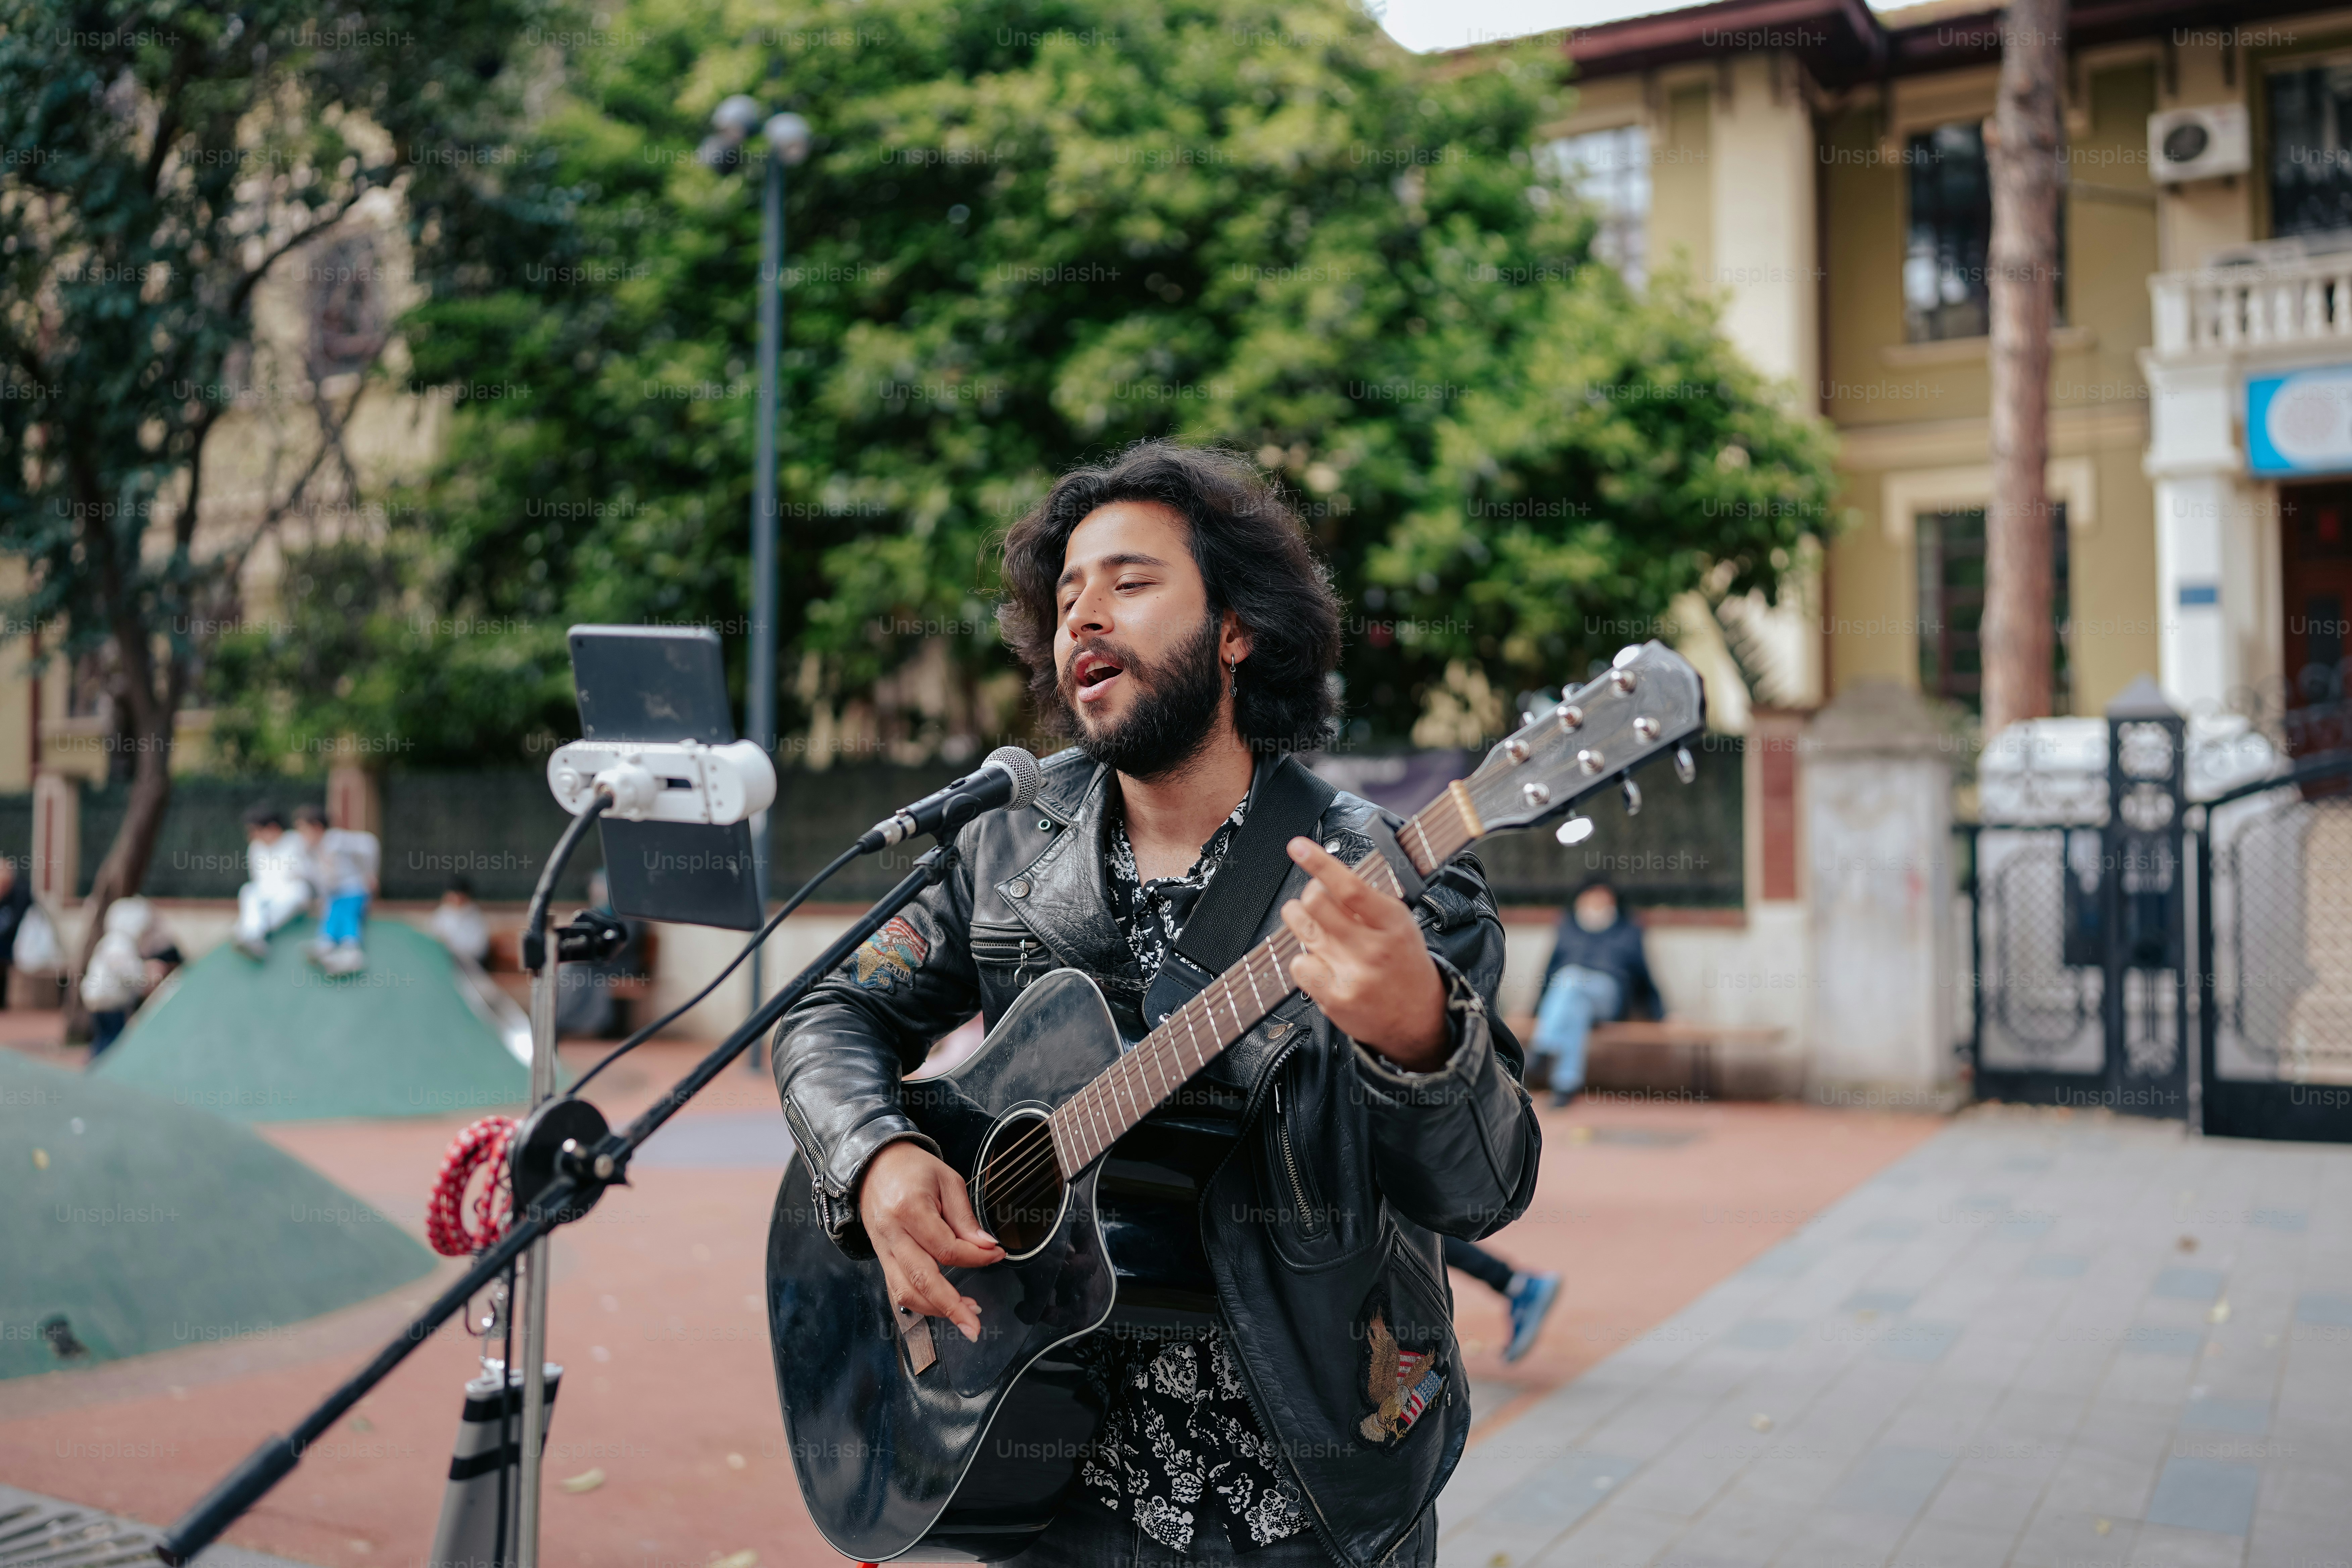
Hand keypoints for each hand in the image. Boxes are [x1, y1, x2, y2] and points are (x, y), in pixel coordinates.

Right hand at [856, 1140, 1003, 1340]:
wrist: (874, 1165)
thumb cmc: (913, 1169)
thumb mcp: (948, 1180)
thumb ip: (965, 1218)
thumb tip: (987, 1247)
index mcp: (909, 1208)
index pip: (946, 1248)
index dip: (976, 1257)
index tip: (997, 1255)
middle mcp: (892, 1234)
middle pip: (921, 1278)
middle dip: (951, 1305)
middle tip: (975, 1324)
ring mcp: (883, 1250)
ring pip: (905, 1292)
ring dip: (936, 1310)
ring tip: (966, 1315)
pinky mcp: (881, 1259)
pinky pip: (897, 1289)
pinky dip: (921, 1304)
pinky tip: (943, 1306)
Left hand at [1281, 837, 1448, 1071]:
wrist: (1419, 1021)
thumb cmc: (1405, 966)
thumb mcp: (1400, 926)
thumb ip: (1368, 903)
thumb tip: (1328, 875)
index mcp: (1393, 923)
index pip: (1350, 887)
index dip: (1319, 863)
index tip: (1298, 846)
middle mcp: (1373, 948)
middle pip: (1317, 905)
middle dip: (1307, 895)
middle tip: (1312, 899)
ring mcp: (1352, 975)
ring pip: (1302, 931)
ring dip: (1300, 922)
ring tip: (1313, 927)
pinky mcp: (1334, 998)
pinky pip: (1299, 963)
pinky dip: (1304, 959)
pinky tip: (1321, 963)